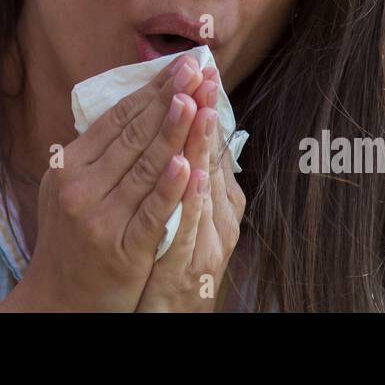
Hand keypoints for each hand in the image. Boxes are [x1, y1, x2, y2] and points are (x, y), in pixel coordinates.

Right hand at [4, 53, 207, 311]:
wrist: (58, 302)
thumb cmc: (70, 242)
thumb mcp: (69, 191)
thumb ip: (94, 154)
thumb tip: (132, 106)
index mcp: (68, 166)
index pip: (116, 119)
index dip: (150, 89)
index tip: (178, 66)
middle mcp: (79, 187)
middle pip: (132, 135)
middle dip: (169, 98)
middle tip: (196, 68)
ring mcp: (99, 218)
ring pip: (144, 167)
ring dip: (173, 131)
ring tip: (196, 101)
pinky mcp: (121, 249)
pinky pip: (150, 213)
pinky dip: (168, 188)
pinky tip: (187, 165)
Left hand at [135, 65, 245, 311]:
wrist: (162, 315)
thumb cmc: (172, 260)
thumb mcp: (188, 214)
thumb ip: (196, 174)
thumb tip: (193, 124)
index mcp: (221, 201)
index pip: (212, 146)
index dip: (205, 107)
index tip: (201, 69)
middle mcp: (220, 219)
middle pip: (210, 159)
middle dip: (203, 115)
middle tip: (202, 75)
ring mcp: (206, 244)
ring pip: (204, 189)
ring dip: (202, 147)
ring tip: (200, 109)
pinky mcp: (190, 269)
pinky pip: (188, 229)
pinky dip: (190, 199)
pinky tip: (191, 172)